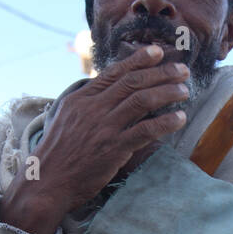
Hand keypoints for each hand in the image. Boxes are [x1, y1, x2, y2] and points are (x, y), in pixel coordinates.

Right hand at [0, 45, 189, 233]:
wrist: (48, 181)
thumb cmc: (58, 153)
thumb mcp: (67, 119)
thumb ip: (88, 104)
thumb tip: (110, 92)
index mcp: (82, 99)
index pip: (114, 72)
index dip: (138, 60)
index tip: (157, 52)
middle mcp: (94, 108)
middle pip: (133, 82)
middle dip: (161, 73)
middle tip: (182, 70)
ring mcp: (105, 127)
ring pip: (142, 100)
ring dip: (167, 92)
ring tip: (184, 90)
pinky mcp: (114, 148)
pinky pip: (145, 130)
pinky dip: (165, 122)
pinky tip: (180, 118)